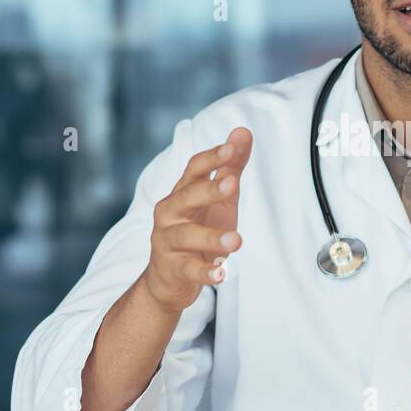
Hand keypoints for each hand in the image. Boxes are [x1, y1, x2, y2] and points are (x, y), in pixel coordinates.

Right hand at [141, 127, 252, 312]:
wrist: (168, 278)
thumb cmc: (197, 230)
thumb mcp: (218, 199)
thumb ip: (230, 167)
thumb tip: (243, 132)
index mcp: (182, 192)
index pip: (194, 169)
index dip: (212, 158)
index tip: (231, 147)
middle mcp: (170, 213)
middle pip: (187, 197)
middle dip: (209, 190)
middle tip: (233, 184)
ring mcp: (167, 241)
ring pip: (187, 235)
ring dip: (212, 237)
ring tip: (237, 240)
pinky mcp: (172, 269)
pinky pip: (189, 270)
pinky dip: (205, 272)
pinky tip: (221, 274)